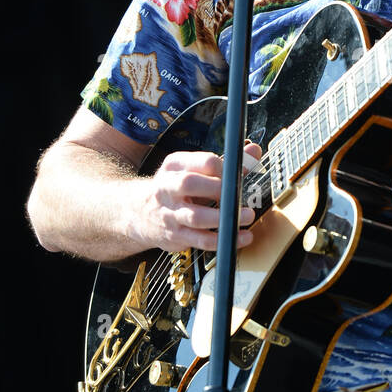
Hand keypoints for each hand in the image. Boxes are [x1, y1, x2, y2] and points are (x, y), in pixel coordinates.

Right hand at [134, 143, 262, 252]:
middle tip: (239, 195)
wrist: (138, 213)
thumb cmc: (174, 188)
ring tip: (246, 216)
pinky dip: (222, 240)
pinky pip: (200, 240)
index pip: (202, 161)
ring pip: (196, 216)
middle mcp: (168, 188)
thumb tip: (253, 151)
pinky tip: (239, 237)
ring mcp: (170, 213)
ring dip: (224, 218)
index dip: (225, 169)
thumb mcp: (192, 170)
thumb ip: (226, 162)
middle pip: (190, 184)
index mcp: (175, 166)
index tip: (238, 176)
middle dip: (219, 190)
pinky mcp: (175, 236)